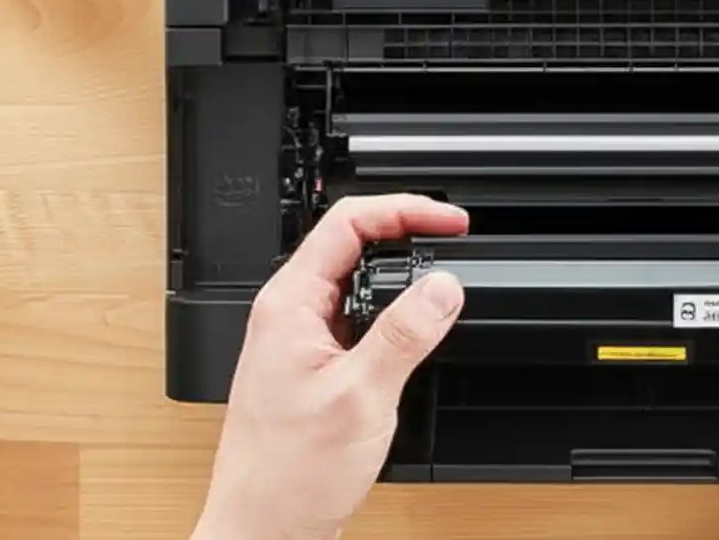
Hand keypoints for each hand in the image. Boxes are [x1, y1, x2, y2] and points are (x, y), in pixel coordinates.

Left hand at [190, 195, 469, 539]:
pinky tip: (420, 327)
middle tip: (455, 237)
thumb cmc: (287, 474)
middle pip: (353, 244)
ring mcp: (303, 340)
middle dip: (408, 233)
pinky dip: (395, 313)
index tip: (449, 219)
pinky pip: (360, 318)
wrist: (264, 529)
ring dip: (403, 274)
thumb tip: (443, 286)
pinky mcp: (317, 366)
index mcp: (289, 305)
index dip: (403, 210)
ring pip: (359, 282)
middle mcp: (291, 315)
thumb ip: (405, 335)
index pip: (347, 223)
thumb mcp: (360, 396)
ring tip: (446, 276)